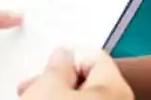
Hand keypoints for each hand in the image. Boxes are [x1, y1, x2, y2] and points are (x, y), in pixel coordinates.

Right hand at [18, 49, 132, 99]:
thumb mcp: (47, 87)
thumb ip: (57, 66)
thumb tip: (62, 56)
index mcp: (116, 88)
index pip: (95, 56)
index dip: (68, 57)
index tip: (49, 65)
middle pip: (91, 80)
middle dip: (60, 80)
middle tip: (35, 86)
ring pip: (85, 98)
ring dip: (59, 96)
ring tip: (35, 99)